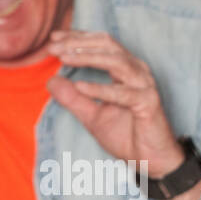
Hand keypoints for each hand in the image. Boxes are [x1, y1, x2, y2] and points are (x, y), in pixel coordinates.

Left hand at [45, 30, 185, 175]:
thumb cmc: (127, 136)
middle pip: (108, 45)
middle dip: (78, 43)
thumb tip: (51, 81)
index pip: (102, 43)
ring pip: (116, 61)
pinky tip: (80, 87)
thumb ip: (73, 98)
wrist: (149, 161)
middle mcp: (138, 72)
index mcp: (127, 69)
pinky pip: (122, 93)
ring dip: (88, 57)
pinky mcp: (148, 102)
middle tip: (53, 48)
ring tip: (64, 59)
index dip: (77, 38)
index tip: (54, 39)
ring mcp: (144, 86)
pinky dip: (101, 88)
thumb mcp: (91, 116)